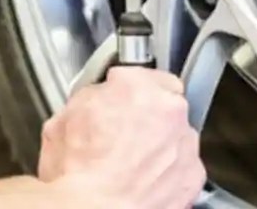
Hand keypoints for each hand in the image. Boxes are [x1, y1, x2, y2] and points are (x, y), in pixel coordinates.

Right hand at [37, 68, 205, 208]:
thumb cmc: (76, 172)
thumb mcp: (63, 118)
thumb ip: (92, 98)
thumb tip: (98, 100)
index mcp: (137, 87)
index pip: (142, 74)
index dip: (128, 90)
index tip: (120, 101)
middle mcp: (169, 110)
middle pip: (164, 103)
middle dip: (147, 115)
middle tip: (123, 134)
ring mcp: (185, 144)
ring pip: (176, 134)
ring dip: (160, 143)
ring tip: (132, 163)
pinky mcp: (193, 176)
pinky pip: (183, 166)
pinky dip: (169, 171)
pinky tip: (144, 181)